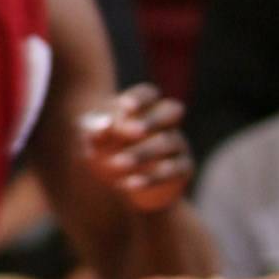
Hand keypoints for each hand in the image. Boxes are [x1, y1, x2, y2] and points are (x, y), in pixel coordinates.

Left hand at [80, 83, 193, 212]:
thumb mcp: (95, 141)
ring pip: (167, 143)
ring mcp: (179, 145)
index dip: (139, 99)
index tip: (123, 108)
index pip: (148, 94)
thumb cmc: (107, 151)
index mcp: (145, 108)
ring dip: (142, 152)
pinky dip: (150, 177)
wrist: (124, 184)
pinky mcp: (184, 169)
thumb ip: (96, 131)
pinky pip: (172, 170)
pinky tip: (128, 184)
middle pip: (171, 111)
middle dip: (152, 119)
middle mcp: (167, 123)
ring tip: (118, 163)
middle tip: (133, 132)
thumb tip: (104, 126)